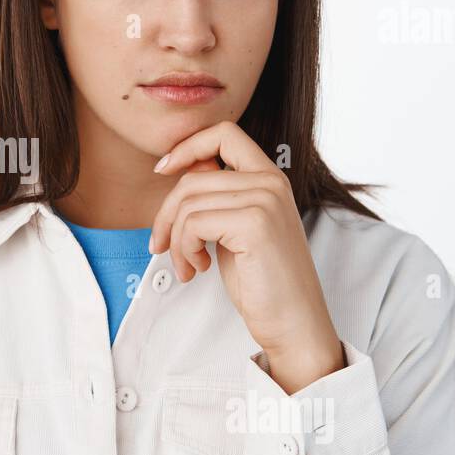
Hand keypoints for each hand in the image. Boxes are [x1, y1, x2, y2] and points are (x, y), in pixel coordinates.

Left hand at [148, 121, 343, 388]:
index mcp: (270, 177)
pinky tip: (198, 269)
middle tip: (162, 246)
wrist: (293, 321)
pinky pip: (193, 223)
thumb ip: (217, 196)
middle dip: (166, 214)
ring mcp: (265, 199)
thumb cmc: (261, 281)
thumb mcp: (234, 228)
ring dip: (175, 240)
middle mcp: (271, 182)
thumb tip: (184, 167)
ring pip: (187, 203)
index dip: (187, 146)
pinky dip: (184, 250)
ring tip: (187, 266)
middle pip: (192, 178)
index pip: (224, 134)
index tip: (163, 170)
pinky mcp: (255, 223)